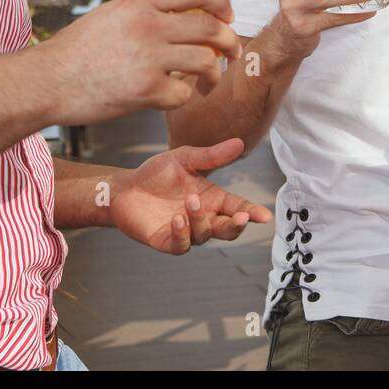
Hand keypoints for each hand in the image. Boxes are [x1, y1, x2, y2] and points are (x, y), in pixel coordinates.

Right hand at [37, 0, 241, 123]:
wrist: (45, 82)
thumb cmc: (76, 51)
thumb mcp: (111, 14)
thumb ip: (144, 12)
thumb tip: (181, 15)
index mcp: (140, 1)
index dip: (221, 3)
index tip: (229, 17)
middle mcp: (148, 25)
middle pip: (212, 28)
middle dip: (230, 42)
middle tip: (233, 54)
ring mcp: (148, 57)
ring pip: (207, 61)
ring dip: (213, 75)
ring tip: (206, 83)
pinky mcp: (146, 90)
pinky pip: (184, 92)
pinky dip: (184, 98)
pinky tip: (172, 98)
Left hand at [110, 138, 273, 253]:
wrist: (124, 187)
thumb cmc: (156, 173)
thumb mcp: (186, 159)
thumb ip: (212, 156)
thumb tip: (240, 143)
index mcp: (212, 199)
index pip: (238, 208)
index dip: (252, 212)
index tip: (264, 216)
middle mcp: (203, 218)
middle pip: (228, 229)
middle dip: (236, 225)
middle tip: (240, 216)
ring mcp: (186, 232)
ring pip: (205, 235)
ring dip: (201, 219)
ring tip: (190, 201)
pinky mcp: (166, 241)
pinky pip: (181, 245)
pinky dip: (182, 234)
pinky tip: (178, 219)